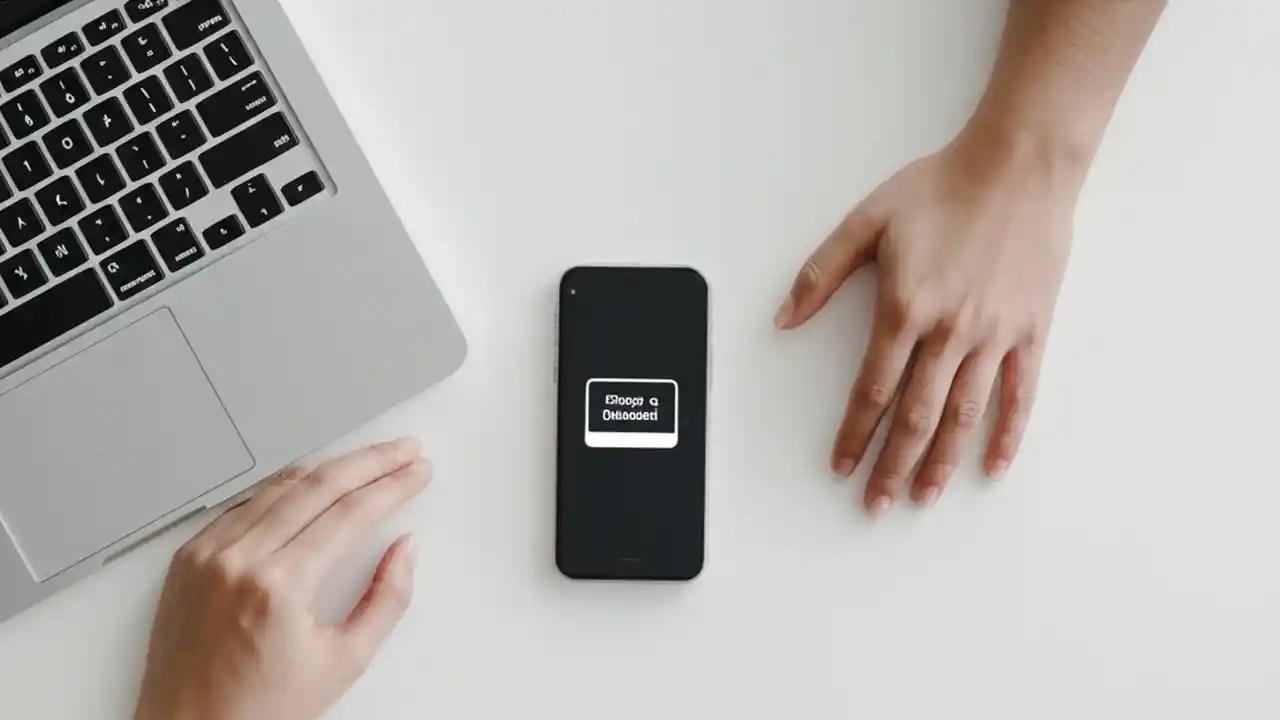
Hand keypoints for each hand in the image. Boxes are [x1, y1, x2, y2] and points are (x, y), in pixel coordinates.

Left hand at [134, 438, 431, 719]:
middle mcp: (237, 561)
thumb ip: (386, 599)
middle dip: (370, 461)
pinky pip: (244, 503)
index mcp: (278, 588)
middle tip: (402, 451)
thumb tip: (404, 550)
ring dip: (330, 465)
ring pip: (279, 484)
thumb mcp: (343, 662)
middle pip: (319, 484)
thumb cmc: (255, 711)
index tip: (416, 473)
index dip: (393, 485)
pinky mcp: (188, 556)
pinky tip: (309, 482)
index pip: (351, 513)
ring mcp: (206, 554)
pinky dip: (284, 487)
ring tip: (365, 459)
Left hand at [776, 129, 1081, 513]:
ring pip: (964, 415)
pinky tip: (992, 465)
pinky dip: (1006, 434)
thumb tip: (784, 317)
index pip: (872, 390)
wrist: (1019, 164)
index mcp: (905, 309)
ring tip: (922, 497)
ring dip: (942, 463)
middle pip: (916, 417)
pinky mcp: (1031, 331)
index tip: (841, 466)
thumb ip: (820, 273)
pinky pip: (1019, 395)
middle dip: (892, 465)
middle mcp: (950, 332)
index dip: (855, 434)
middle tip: (876, 504)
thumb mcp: (867, 221)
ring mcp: (994, 336)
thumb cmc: (942, 188)